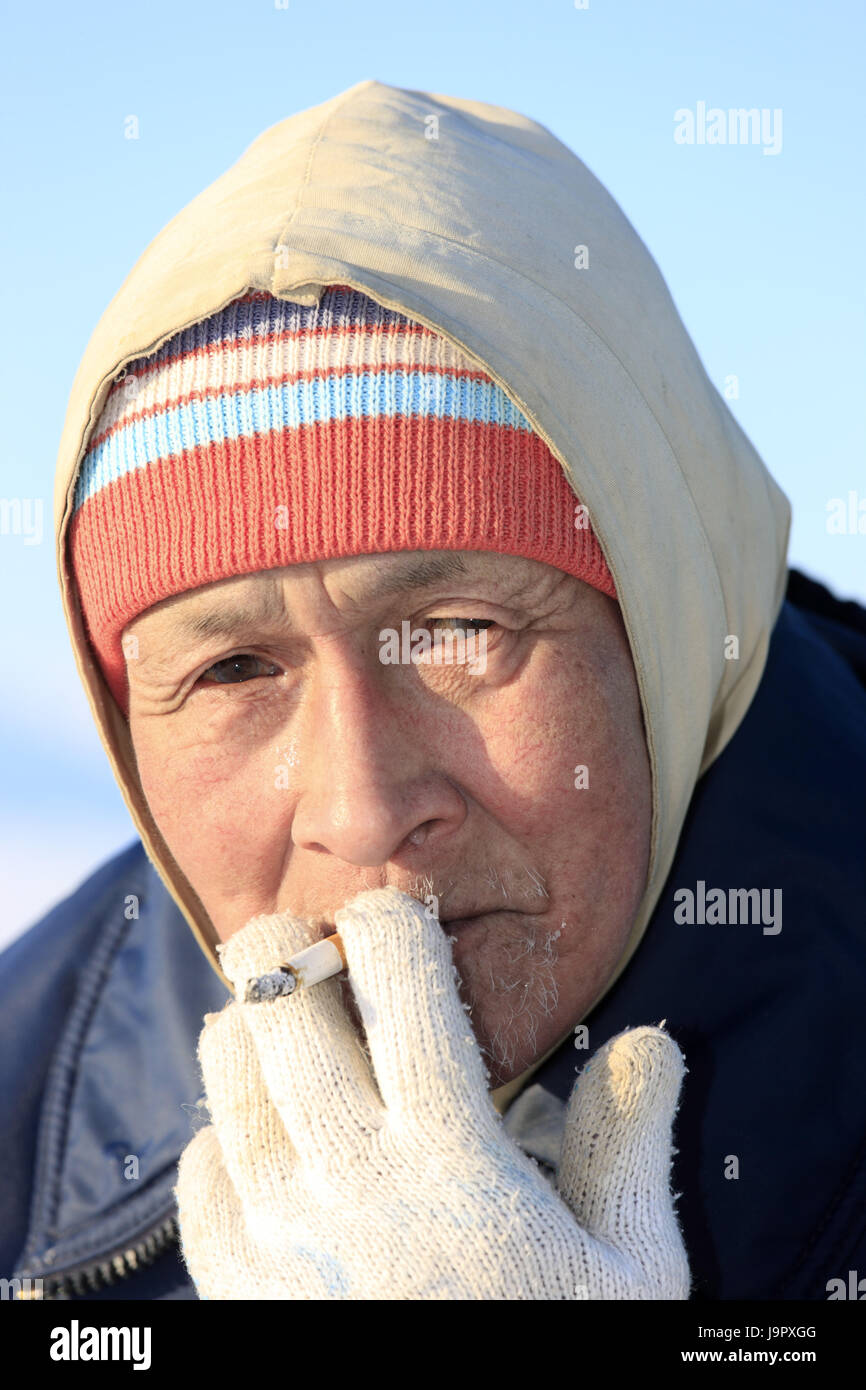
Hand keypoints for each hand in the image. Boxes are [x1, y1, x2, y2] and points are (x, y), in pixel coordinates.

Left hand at [175, 886, 689, 1299]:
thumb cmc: (561, 1364)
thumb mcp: (630, 1272)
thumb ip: (631, 1144)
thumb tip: (651, 1041)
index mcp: (455, 1159)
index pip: (402, 985)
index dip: (391, 923)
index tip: (399, 919)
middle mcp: (351, 1180)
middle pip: (279, 1002)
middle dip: (289, 945)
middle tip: (317, 946)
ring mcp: (276, 1236)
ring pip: (227, 1071)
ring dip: (249, 1028)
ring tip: (288, 1032)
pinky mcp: (232, 1292)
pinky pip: (199, 1172)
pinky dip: (222, 1135)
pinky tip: (263, 1145)